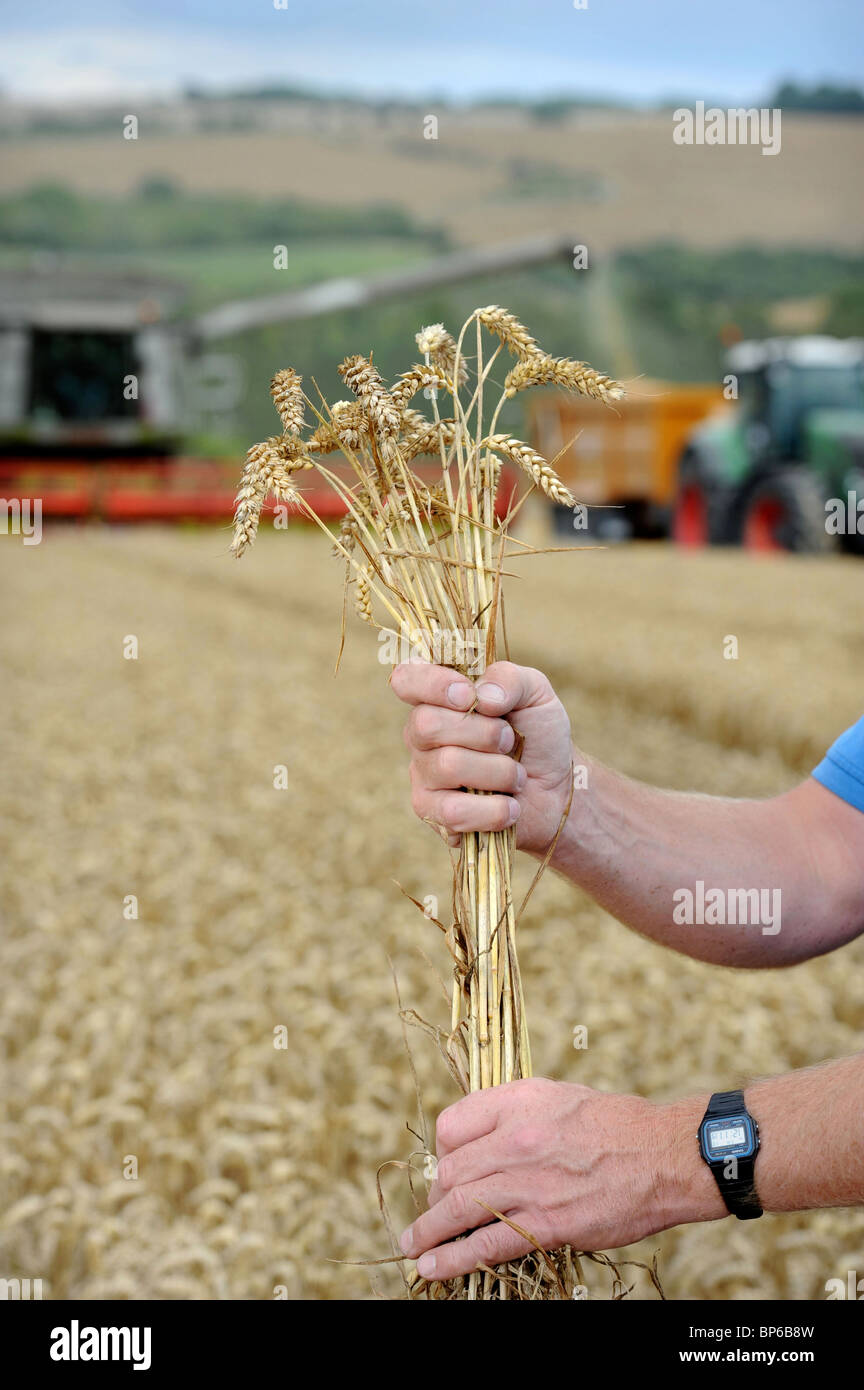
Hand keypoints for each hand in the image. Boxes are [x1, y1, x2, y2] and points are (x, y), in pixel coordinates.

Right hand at [390, 660, 574, 854]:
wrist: (557, 791)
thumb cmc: (538, 737)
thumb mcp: (535, 693)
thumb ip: (509, 678)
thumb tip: (482, 697)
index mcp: (439, 698)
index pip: (407, 679)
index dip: (433, 684)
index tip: (470, 696)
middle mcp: (422, 735)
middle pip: (426, 724)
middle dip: (484, 732)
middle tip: (510, 741)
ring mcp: (423, 775)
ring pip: (447, 765)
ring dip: (498, 771)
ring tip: (517, 777)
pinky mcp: (433, 813)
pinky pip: (453, 810)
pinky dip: (493, 809)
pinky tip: (511, 807)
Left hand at [399, 1078, 719, 1280]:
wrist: (664, 1155)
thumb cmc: (616, 1125)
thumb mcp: (559, 1096)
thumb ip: (517, 1113)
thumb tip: (483, 1140)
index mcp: (519, 1100)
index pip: (452, 1124)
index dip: (442, 1151)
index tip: (446, 1167)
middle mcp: (517, 1137)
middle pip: (451, 1169)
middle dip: (435, 1195)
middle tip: (432, 1213)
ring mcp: (530, 1181)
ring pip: (458, 1206)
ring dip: (429, 1231)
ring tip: (413, 1246)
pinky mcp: (547, 1222)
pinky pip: (488, 1243)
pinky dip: (454, 1258)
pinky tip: (435, 1267)